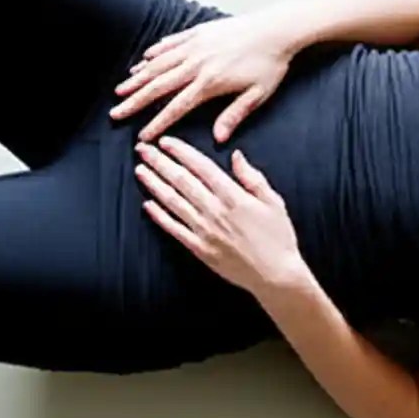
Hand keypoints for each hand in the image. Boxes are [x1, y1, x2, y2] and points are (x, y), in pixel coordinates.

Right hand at [109, 11, 297, 142]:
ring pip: (158, 64)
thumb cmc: (271, 63)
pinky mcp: (198, 32)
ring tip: (120, 89)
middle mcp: (196, 63)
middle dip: (135, 101)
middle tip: (115, 113)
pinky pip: (170, 43)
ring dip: (138, 78)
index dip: (157, 123)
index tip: (142, 136)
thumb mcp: (257, 95)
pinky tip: (143, 61)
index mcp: (210, 83)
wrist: (277, 29)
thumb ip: (234, 115)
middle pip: (158, 86)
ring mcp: (195, 46)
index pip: (176, 108)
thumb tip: (218, 139)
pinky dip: (154, 53)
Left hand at [133, 136, 308, 295]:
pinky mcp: (199, 249)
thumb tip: (236, 155)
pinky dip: (159, 216)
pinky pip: (174, 229)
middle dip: (159, 162)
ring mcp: (204, 230)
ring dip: (154, 184)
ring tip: (140, 170)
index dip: (180, 151)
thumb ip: (252, 177)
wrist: (276, 276)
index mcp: (232, 196)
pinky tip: (147, 204)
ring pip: (173, 202)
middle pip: (181, 180)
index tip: (165, 141)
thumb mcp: (273, 201)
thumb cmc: (278, 238)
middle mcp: (214, 210)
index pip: (200, 166)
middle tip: (142, 148)